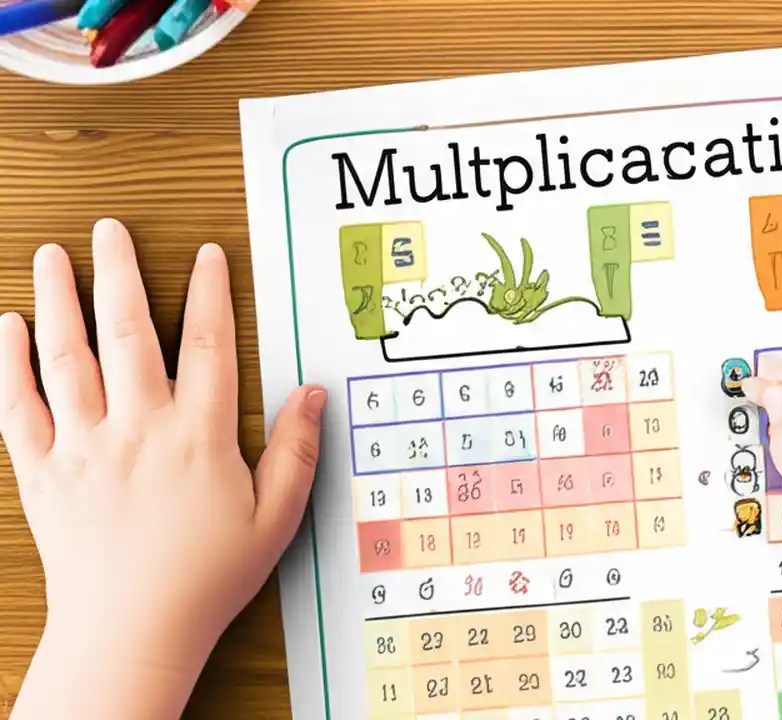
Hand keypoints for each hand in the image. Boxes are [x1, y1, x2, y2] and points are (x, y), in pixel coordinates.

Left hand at [0, 219, 324, 718]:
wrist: (130, 631)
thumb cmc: (206, 579)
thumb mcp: (274, 519)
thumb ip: (296, 453)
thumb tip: (311, 395)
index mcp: (199, 437)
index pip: (208, 345)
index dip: (211, 293)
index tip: (208, 255)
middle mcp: (138, 429)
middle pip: (128, 333)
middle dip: (120, 274)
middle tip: (111, 230)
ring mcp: (84, 447)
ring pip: (66, 357)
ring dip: (59, 300)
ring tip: (54, 256)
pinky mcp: (43, 471)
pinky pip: (19, 405)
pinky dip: (11, 363)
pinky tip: (10, 326)